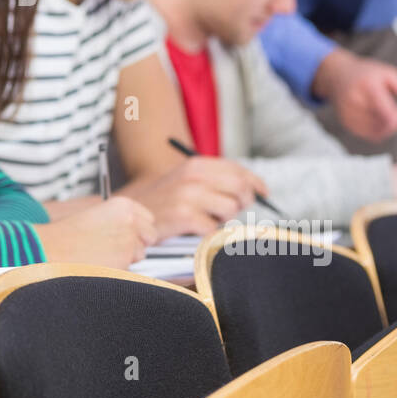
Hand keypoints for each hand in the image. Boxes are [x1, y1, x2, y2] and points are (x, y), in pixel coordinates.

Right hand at [33, 196, 157, 268]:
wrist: (52, 248)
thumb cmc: (68, 234)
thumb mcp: (97, 216)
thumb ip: (120, 221)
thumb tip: (139, 235)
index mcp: (124, 205)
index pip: (149, 219)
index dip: (138, 229)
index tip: (126, 234)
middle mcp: (131, 220)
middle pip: (150, 237)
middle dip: (137, 244)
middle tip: (114, 247)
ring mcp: (130, 242)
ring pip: (139, 255)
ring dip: (126, 258)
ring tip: (101, 255)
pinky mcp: (124, 261)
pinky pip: (128, 269)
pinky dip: (117, 269)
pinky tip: (99, 263)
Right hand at [123, 157, 266, 238]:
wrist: (133, 211)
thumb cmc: (167, 198)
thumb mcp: (188, 178)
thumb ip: (217, 179)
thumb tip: (253, 188)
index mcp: (197, 164)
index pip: (238, 170)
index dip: (255, 182)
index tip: (263, 191)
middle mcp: (194, 176)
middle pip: (240, 188)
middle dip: (243, 201)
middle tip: (232, 210)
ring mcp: (188, 196)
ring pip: (230, 209)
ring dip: (223, 219)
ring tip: (206, 218)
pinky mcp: (184, 217)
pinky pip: (213, 228)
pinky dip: (207, 233)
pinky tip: (193, 229)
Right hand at [312, 48, 396, 141]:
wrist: (338, 76)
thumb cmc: (366, 74)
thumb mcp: (389, 73)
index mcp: (367, 87)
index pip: (389, 116)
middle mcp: (354, 102)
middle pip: (386, 125)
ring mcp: (348, 114)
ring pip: (379, 132)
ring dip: (391, 127)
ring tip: (392, 113)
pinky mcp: (346, 123)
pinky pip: (371, 135)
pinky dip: (381, 130)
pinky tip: (382, 119)